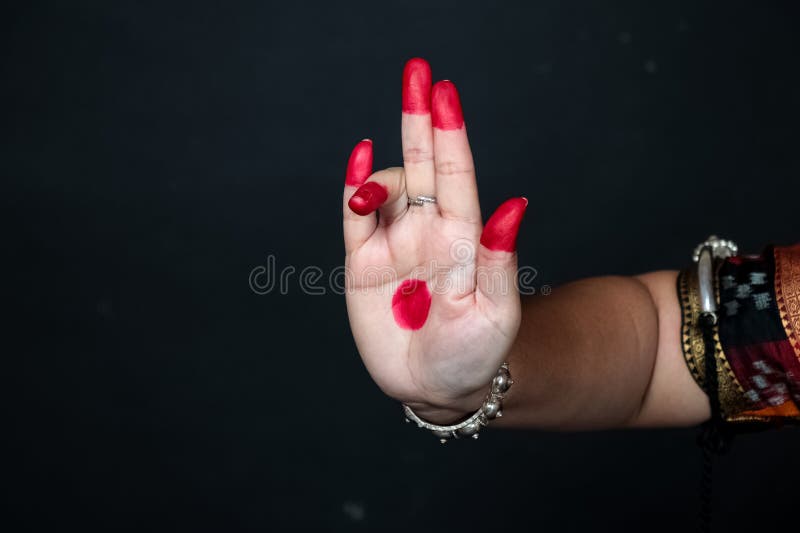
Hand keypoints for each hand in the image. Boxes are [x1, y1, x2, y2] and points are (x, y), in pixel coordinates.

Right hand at [342, 58, 526, 422]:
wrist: (436, 387)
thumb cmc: (475, 353)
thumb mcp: (494, 314)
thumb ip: (498, 261)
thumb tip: (514, 205)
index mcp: (465, 238)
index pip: (457, 176)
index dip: (450, 134)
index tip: (443, 92)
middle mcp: (429, 231)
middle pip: (423, 164)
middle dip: (419, 118)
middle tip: (417, 72)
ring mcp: (395, 243)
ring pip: (387, 187)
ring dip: (379, 175)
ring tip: (368, 192)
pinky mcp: (363, 262)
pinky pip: (355, 218)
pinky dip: (354, 187)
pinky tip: (357, 162)